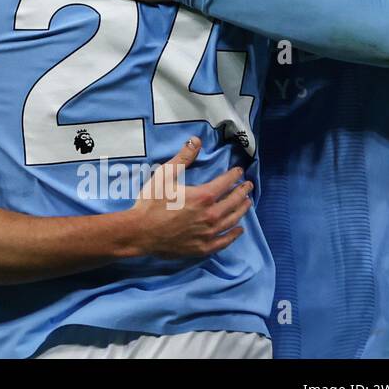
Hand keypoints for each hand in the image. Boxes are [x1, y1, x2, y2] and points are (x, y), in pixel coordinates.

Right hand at [127, 137, 252, 258]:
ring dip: (242, 210)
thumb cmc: (151, 202)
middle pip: (233, 201)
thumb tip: (196, 140)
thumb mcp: (164, 175)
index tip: (239, 171)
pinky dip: (234, 235)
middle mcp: (211, 215)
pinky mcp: (203, 247)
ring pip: (232, 220)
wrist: (140, 232)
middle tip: (248, 186)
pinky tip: (239, 230)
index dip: (234, 175)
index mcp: (203, 196)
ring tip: (247, 203)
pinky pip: (224, 241)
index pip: (226, 183)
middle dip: (242, 191)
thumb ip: (183, 158)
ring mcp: (209, 233)